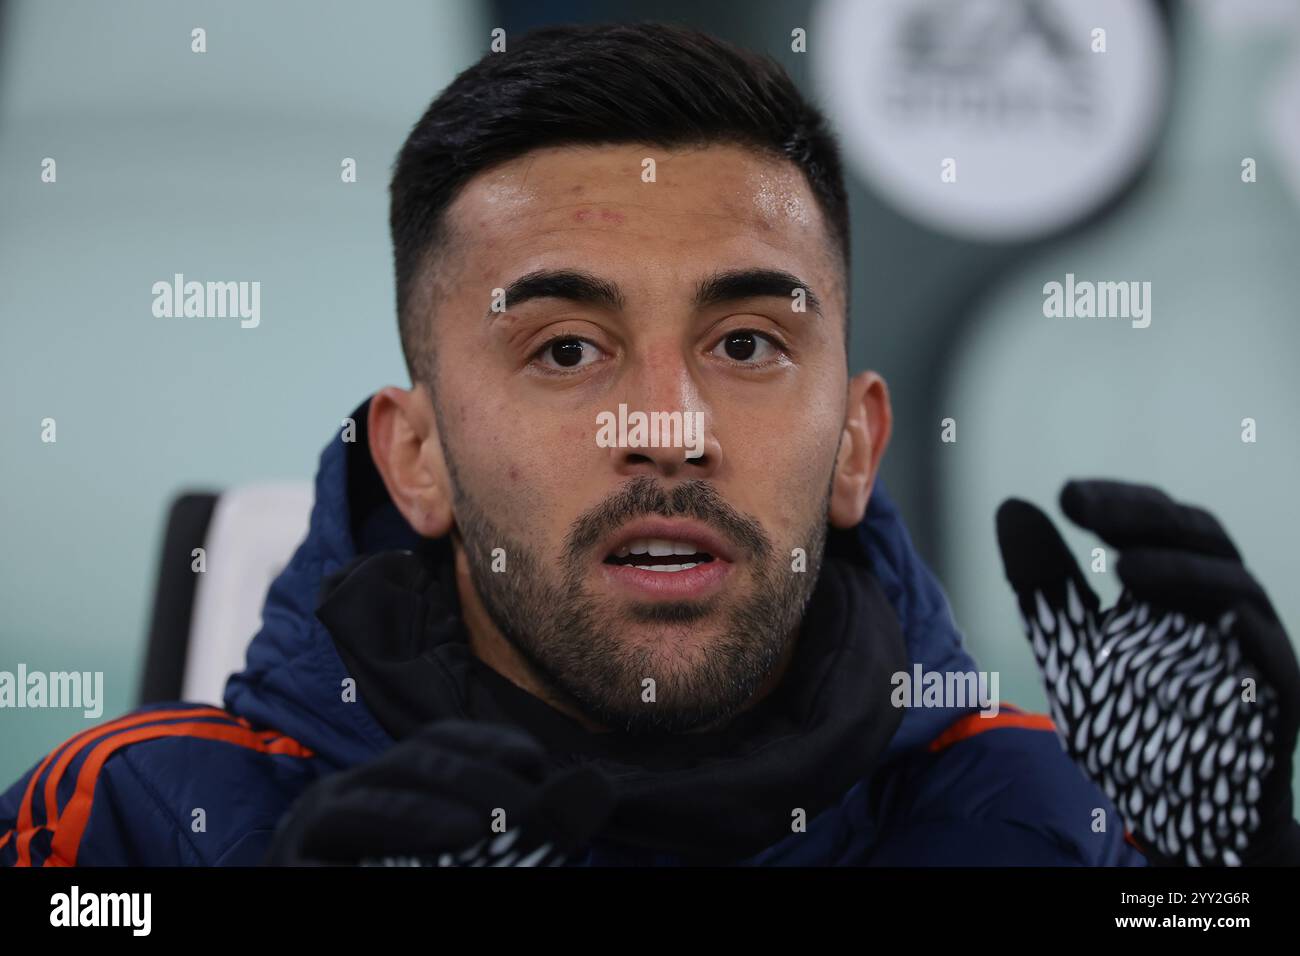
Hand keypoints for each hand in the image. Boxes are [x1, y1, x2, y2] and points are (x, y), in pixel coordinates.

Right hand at [264, 719, 615, 865]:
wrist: (340, 939)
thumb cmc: (415, 881)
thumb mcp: (482, 855)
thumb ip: (536, 826)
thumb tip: (597, 789)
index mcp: (393, 783)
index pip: (441, 744)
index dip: (487, 746)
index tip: (534, 760)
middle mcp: (349, 797)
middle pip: (412, 767)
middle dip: (472, 780)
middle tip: (529, 806)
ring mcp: (314, 833)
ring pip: (365, 807)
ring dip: (421, 815)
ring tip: (473, 831)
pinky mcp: (293, 870)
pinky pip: (329, 856)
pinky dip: (374, 850)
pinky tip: (415, 860)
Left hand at [995, 480, 1299, 865]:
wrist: (1169, 811)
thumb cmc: (1127, 722)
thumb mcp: (1070, 645)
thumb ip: (1045, 583)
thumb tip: (1011, 505)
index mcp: (1173, 585)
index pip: (1156, 522)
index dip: (1119, 502)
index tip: (1066, 495)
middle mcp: (1216, 604)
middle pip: (1197, 537)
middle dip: (1141, 517)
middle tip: (1082, 505)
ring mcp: (1251, 647)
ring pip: (1236, 586)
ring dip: (1180, 570)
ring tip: (1120, 568)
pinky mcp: (1277, 697)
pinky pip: (1273, 656)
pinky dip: (1244, 632)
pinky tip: (1214, 622)